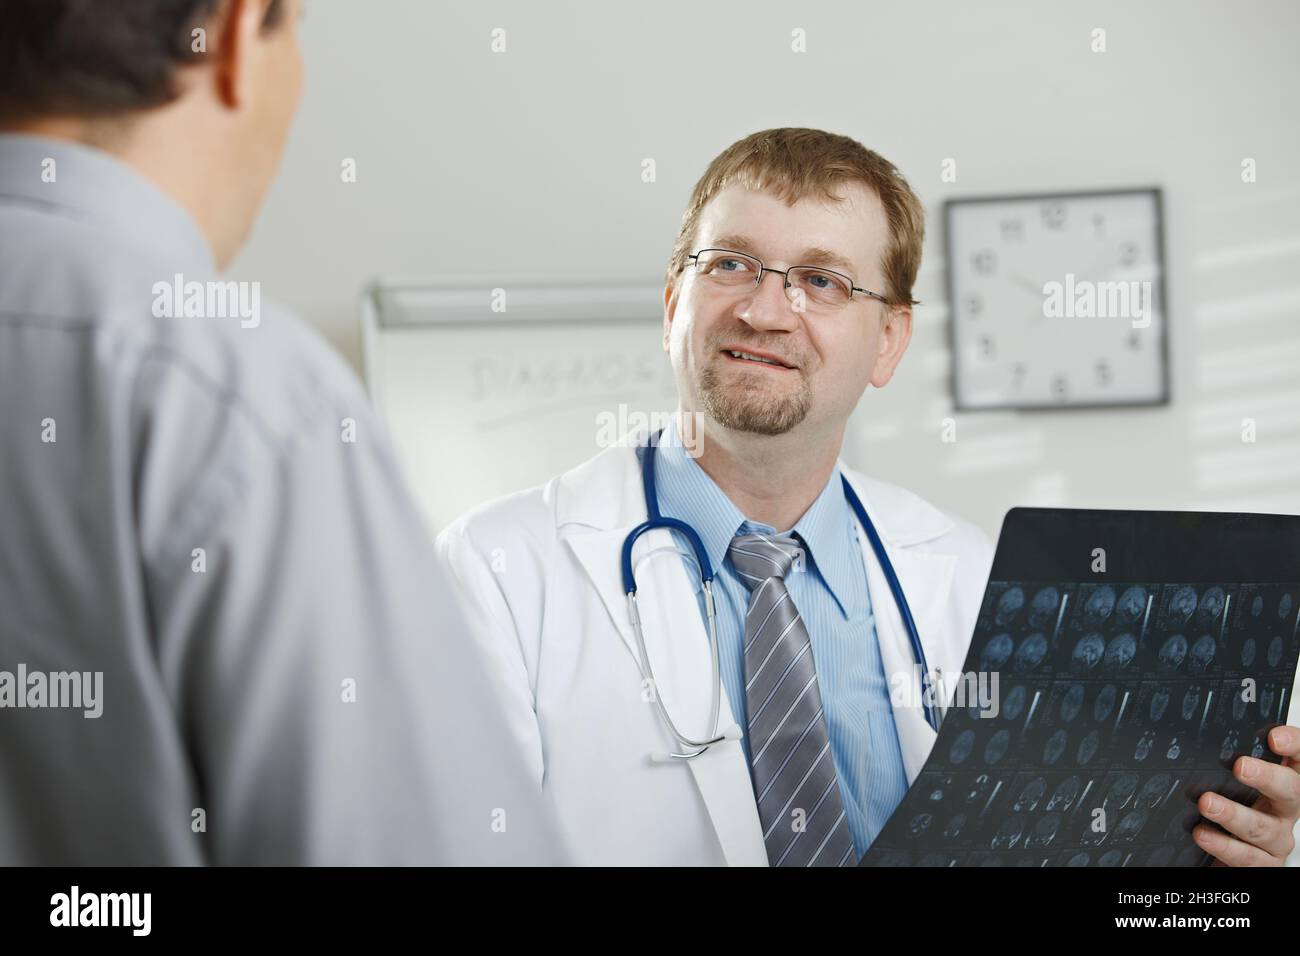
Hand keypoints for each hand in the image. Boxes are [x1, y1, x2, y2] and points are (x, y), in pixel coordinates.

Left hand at [1194, 725, 1299, 865]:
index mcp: (1282, 783)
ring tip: (1207, 803)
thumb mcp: (1230, 780)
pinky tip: (1203, 834)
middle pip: (1290, 791)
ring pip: (1262, 827)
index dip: (1295, 745)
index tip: (1274, 738)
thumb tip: (1198, 736)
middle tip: (1241, 767)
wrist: (1224, 852)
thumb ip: (1224, 761)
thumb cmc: (1230, 806)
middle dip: (1267, 778)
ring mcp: (1277, 839)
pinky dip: (1224, 846)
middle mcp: (1285, 810)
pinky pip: (1248, 857)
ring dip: (1234, 814)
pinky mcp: (1264, 864)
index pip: (1299, 759)